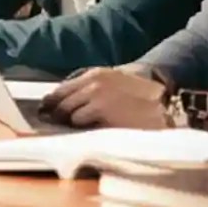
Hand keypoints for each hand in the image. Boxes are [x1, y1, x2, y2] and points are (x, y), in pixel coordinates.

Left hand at [39, 67, 168, 128]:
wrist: (164, 104)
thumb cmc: (139, 97)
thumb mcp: (113, 83)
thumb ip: (89, 89)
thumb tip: (60, 106)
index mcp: (94, 74)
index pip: (61, 89)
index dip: (50, 103)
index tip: (43, 111)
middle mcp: (92, 83)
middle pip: (60, 102)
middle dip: (55, 114)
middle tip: (53, 124)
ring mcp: (96, 96)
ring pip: (69, 114)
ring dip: (69, 123)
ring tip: (74, 130)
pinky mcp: (102, 111)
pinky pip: (80, 122)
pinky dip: (81, 129)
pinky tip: (90, 132)